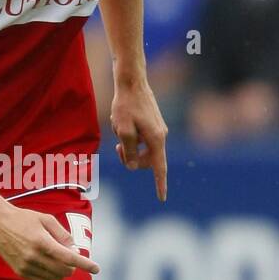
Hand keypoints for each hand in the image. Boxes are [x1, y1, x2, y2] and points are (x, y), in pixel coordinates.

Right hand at [0, 204, 99, 279]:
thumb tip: (74, 250)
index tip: (97, 269)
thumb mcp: (46, 219)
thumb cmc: (23, 218)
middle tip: (69, 256)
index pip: (69, 258)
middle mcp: (34, 256)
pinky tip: (47, 266)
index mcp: (42, 241)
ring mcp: (25, 266)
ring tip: (56, 258)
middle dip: (72, 266)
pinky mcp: (19, 272)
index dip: (85, 264)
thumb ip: (62, 234)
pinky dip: (50, 277)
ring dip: (61, 271)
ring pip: (54, 278)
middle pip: (63, 271)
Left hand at [110, 76, 167, 200]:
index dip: (160, 184)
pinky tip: (122, 121)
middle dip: (132, 159)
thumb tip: (134, 165)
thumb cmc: (126, 105)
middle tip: (117, 148)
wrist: (132, 82)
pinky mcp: (153, 124)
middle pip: (147, 161)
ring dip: (129, 145)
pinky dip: (131, 135)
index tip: (162, 198)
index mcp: (156, 139)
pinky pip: (141, 138)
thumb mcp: (123, 130)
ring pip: (142, 149)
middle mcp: (161, 136)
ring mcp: (158, 130)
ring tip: (118, 128)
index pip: (159, 168)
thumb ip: (129, 151)